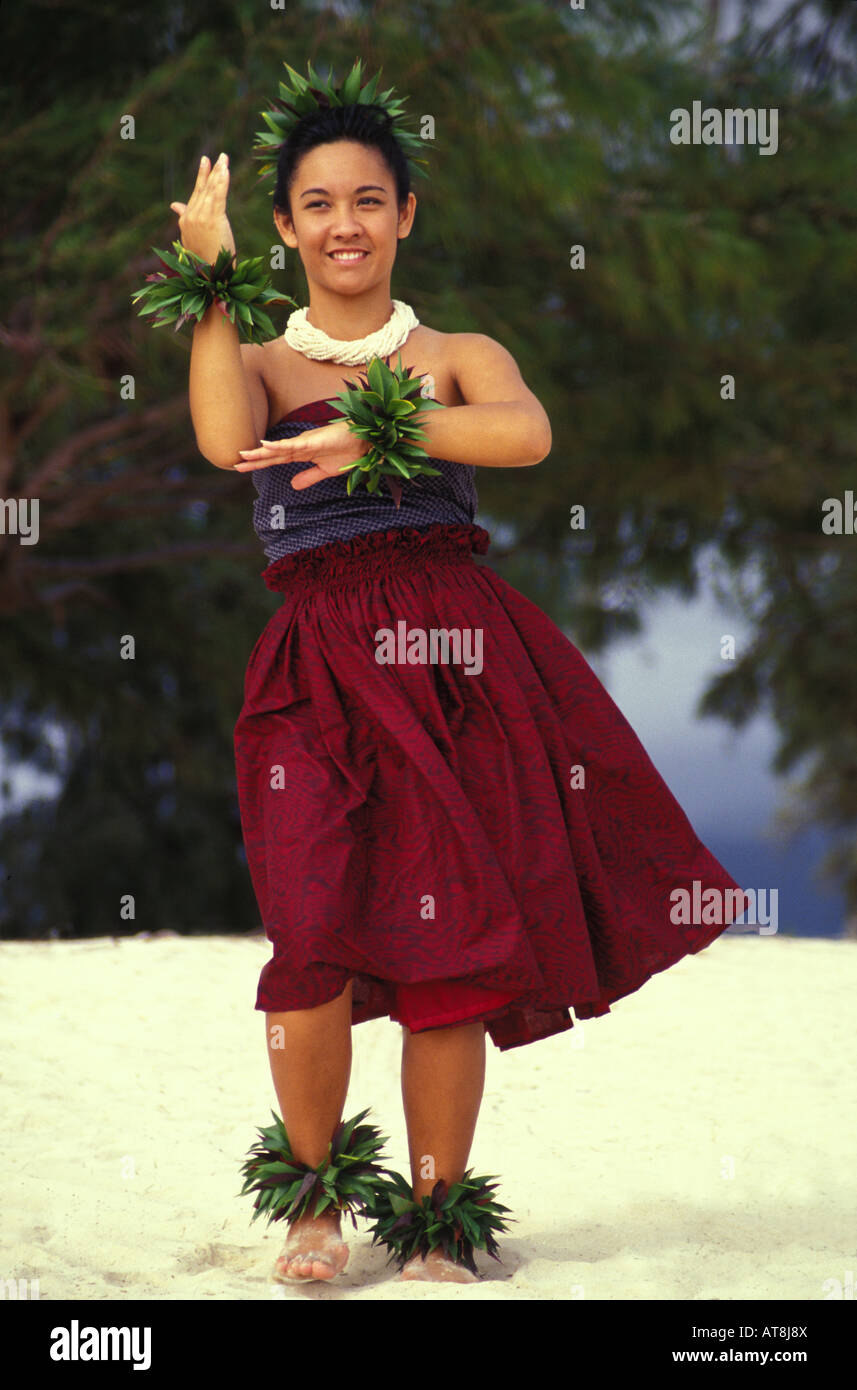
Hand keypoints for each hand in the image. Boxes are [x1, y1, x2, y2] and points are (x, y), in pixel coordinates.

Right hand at [169, 153, 236, 265]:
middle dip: (211, 171)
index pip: (195, 193)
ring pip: (211, 190)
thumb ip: (183, 217)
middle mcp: (191, 216)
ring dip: (219, 173)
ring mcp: (201, 217)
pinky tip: (225, 172)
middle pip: (203, 189)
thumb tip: (174, 205)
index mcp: (186, 220)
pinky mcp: (213, 220)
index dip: (202, 177)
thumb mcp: (191, 236)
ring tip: (224, 159)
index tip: (206, 162)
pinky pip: (218, 197)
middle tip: (218, 156)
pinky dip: (222, 183)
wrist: (209, 275)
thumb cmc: (203, 260)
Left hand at [233, 419, 369, 487]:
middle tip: (234, 462)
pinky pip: (291, 445)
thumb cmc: (347, 453)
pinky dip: (277, 445)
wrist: (364, 444)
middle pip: (271, 454)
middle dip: (254, 459)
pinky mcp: (312, 441)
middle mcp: (299, 446)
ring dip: (260, 452)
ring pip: (277, 449)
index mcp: (301, 454)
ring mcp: (304, 443)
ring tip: (243, 454)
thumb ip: (309, 477)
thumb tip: (293, 486)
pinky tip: (264, 445)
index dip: (259, 463)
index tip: (242, 467)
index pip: (275, 460)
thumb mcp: (325, 471)